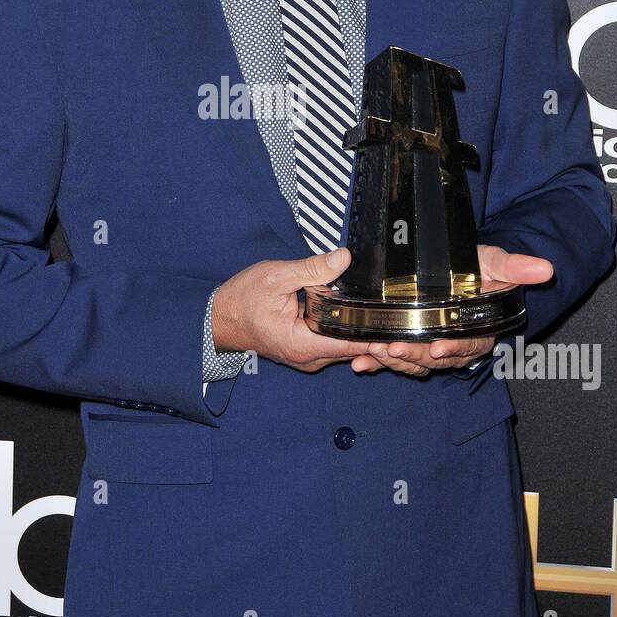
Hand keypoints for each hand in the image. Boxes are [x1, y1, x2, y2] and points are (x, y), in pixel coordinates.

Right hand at [212, 246, 380, 372]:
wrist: (220, 318)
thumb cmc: (242, 300)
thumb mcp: (276, 277)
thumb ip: (312, 269)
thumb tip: (343, 258)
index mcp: (304, 344)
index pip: (353, 344)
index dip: (377, 333)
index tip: (396, 319)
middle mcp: (310, 358)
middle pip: (356, 348)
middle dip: (375, 330)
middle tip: (397, 308)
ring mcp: (309, 357)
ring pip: (348, 346)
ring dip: (362, 329)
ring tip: (383, 309)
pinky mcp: (308, 350)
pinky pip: (336, 343)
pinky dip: (348, 330)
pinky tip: (358, 313)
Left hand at [348, 243, 553, 375]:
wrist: (458, 267)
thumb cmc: (479, 267)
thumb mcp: (495, 262)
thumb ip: (516, 267)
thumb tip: (546, 268)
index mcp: (478, 329)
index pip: (469, 345)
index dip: (456, 349)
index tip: (440, 347)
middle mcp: (454, 343)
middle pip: (436, 359)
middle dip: (415, 356)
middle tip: (394, 349)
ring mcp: (429, 345)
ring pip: (414, 362)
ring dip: (394, 361)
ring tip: (374, 352)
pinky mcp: (407, 343)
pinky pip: (392, 359)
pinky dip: (376, 363)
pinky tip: (360, 364)